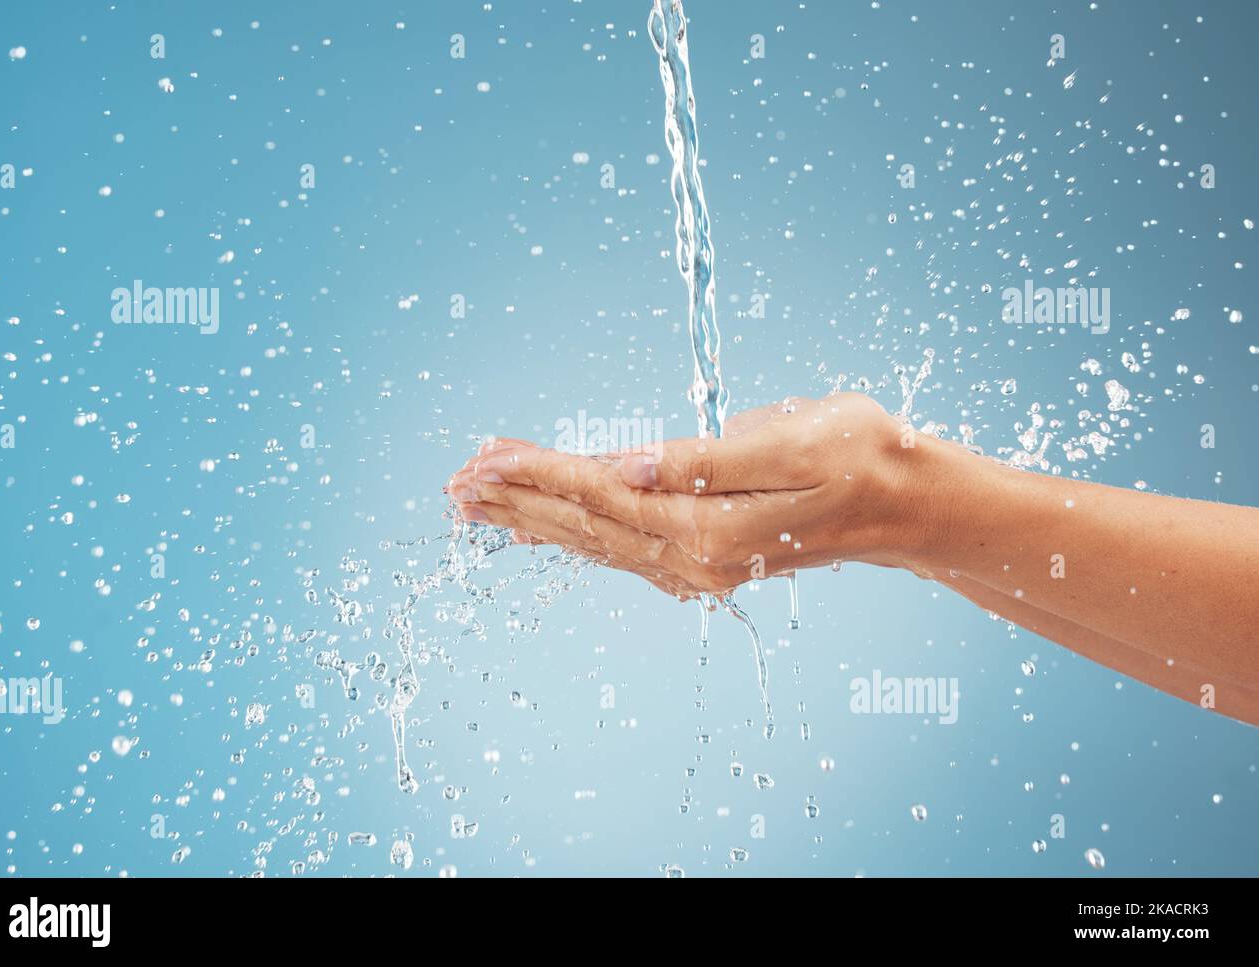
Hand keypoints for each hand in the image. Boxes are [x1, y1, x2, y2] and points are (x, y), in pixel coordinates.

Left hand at [446, 393, 929, 598]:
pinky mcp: (699, 559)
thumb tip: (628, 464)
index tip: (481, 460)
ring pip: (593, 540)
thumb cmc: (857, 454)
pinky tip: (542, 526)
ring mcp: (694, 566)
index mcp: (709, 526)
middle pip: (584, 525)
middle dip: (515, 500)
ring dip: (532, 518)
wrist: (901, 503)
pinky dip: (571, 531)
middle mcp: (693, 558)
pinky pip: (618, 548)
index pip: (602, 495)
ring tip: (476, 502)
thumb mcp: (791, 439)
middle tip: (453, 482)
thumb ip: (703, 458)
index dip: (539, 474)